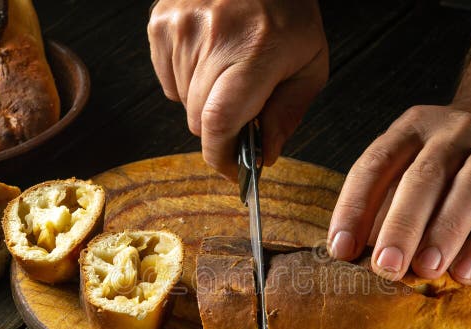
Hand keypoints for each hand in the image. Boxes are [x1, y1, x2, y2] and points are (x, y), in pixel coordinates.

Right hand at [148, 0, 327, 177]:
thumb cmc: (287, 10)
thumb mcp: (310, 64)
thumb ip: (288, 113)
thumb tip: (265, 155)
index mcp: (255, 51)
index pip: (219, 121)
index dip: (221, 156)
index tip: (232, 171)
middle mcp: (212, 37)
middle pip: (198, 119)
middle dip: (221, 129)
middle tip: (244, 109)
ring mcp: (180, 28)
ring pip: (182, 103)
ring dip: (204, 102)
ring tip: (229, 72)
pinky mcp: (160, 24)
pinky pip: (168, 81)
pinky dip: (187, 81)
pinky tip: (210, 59)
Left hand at [327, 97, 470, 283]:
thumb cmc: (447, 162)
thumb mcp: (411, 164)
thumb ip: (386, 203)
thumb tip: (355, 256)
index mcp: (410, 130)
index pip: (375, 165)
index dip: (354, 207)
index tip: (341, 249)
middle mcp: (451, 134)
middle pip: (423, 177)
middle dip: (401, 225)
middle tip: (385, 266)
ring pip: (470, 187)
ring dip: (445, 231)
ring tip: (427, 269)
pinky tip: (467, 271)